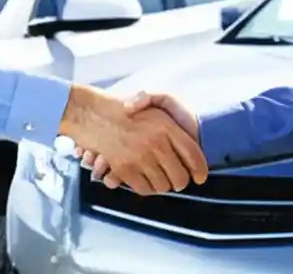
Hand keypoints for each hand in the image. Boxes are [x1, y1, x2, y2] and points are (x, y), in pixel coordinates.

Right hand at [59, 84, 206, 195]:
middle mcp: (156, 142)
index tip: (200, 177)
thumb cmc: (125, 108)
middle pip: (180, 177)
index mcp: (167, 125)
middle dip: (180, 182)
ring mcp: (140, 157)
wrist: (93, 113)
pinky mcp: (124, 169)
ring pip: (163, 186)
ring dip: (163, 186)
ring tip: (160, 179)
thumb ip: (173, 118)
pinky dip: (146, 188)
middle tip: (177, 180)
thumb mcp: (152, 103)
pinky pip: (144, 189)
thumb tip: (191, 142)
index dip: (200, 170)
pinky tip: (145, 180)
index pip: (193, 155)